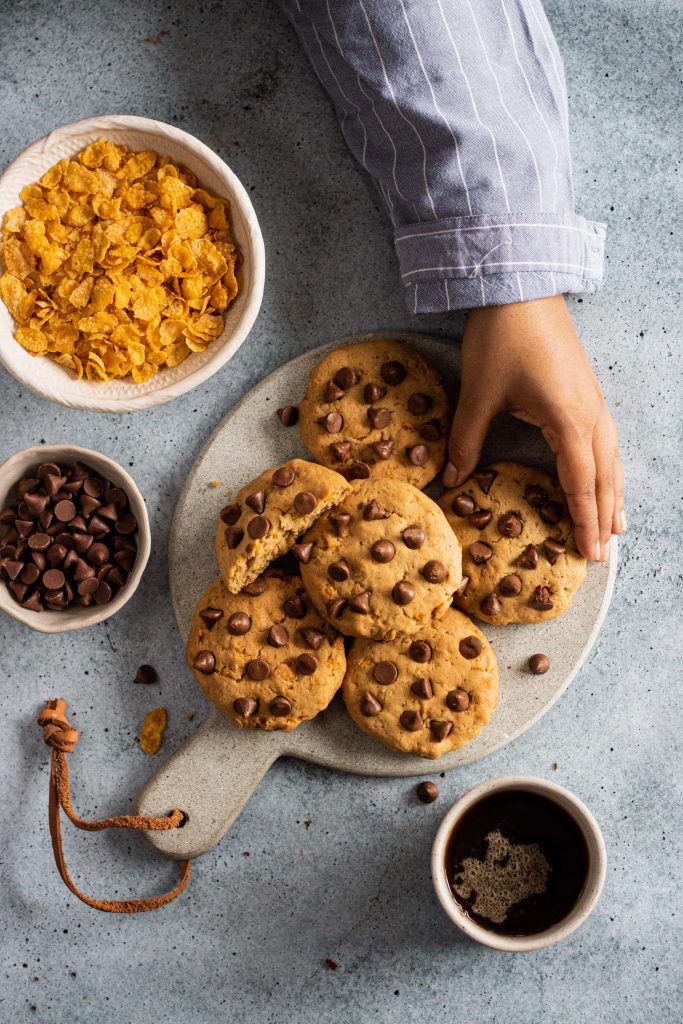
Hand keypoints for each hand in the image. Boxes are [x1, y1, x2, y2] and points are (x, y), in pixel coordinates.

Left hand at [442, 295, 625, 560]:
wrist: (521, 287)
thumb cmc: (501, 338)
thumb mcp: (479, 394)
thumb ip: (466, 440)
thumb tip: (452, 480)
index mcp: (568, 420)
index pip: (580, 483)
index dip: (582, 521)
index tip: (586, 553)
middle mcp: (590, 414)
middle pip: (604, 477)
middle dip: (602, 517)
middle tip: (601, 554)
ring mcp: (593, 401)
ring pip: (611, 459)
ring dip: (612, 494)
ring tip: (616, 527)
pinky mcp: (587, 390)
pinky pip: (606, 440)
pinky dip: (608, 468)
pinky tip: (604, 476)